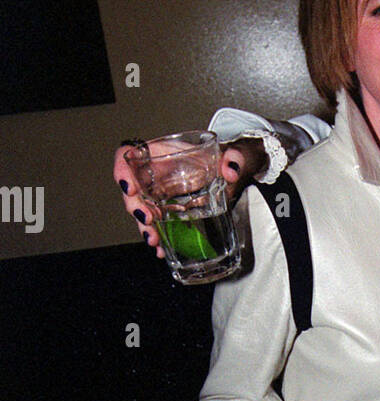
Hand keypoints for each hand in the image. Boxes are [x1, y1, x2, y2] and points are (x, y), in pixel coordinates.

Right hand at [112, 138, 265, 256]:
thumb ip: (234, 157)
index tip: (130, 188)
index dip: (122, 170)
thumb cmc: (228, 156)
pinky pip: (156, 223)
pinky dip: (158, 236)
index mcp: (161, 152)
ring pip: (141, 209)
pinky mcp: (168, 208)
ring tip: (154, 241)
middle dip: (135, 208)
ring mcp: (160, 192)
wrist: (236, 169)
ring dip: (144, 227)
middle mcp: (155, 172)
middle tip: (149, 221)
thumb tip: (231, 169)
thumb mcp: (234, 152)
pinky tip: (162, 249)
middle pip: (131, 188)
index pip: (128, 154)